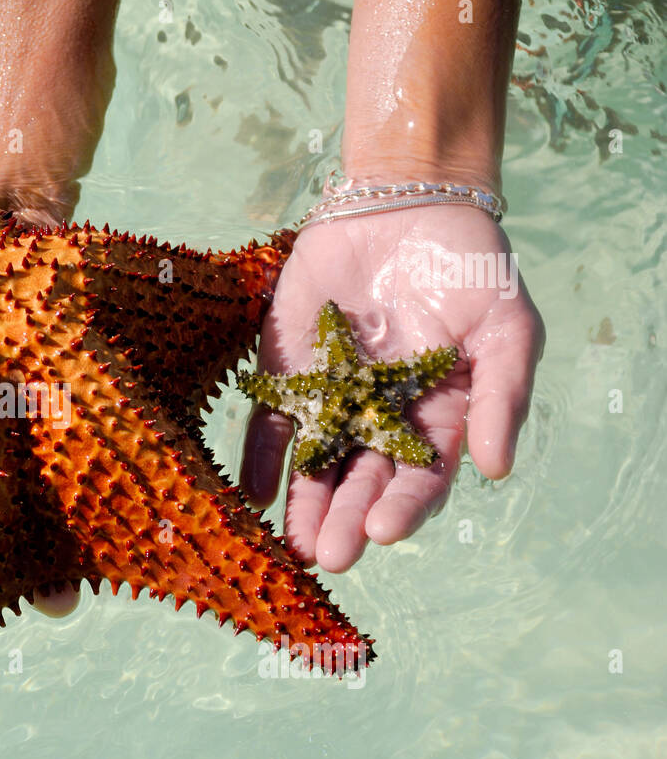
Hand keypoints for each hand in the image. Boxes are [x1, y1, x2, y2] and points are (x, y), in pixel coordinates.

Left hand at [238, 205, 544, 572]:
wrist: (406, 203)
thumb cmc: (470, 266)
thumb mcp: (506, 326)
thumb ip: (501, 396)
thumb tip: (496, 470)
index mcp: (437, 416)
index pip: (419, 476)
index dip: (403, 505)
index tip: (384, 530)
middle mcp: (381, 419)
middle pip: (362, 480)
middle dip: (347, 519)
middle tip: (332, 555)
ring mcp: (331, 399)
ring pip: (316, 463)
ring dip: (305, 504)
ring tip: (295, 547)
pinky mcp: (287, 372)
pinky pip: (270, 422)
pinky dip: (260, 458)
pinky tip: (252, 494)